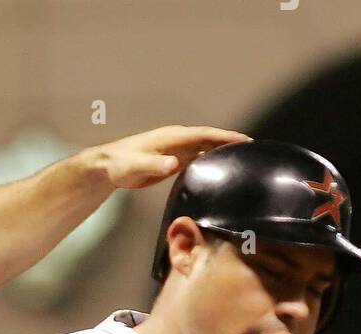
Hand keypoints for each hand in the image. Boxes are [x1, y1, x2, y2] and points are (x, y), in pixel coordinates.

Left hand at [93, 125, 251, 189]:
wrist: (107, 167)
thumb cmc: (119, 164)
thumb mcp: (135, 166)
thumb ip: (154, 164)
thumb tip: (173, 164)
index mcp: (172, 138)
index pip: (204, 134)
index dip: (225, 136)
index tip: (244, 140)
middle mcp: (177, 141)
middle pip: (209, 140)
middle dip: (230, 142)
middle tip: (252, 150)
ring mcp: (176, 151)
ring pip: (204, 149)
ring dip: (222, 152)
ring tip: (242, 159)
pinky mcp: (172, 162)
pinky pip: (196, 159)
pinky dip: (209, 162)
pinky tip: (218, 171)